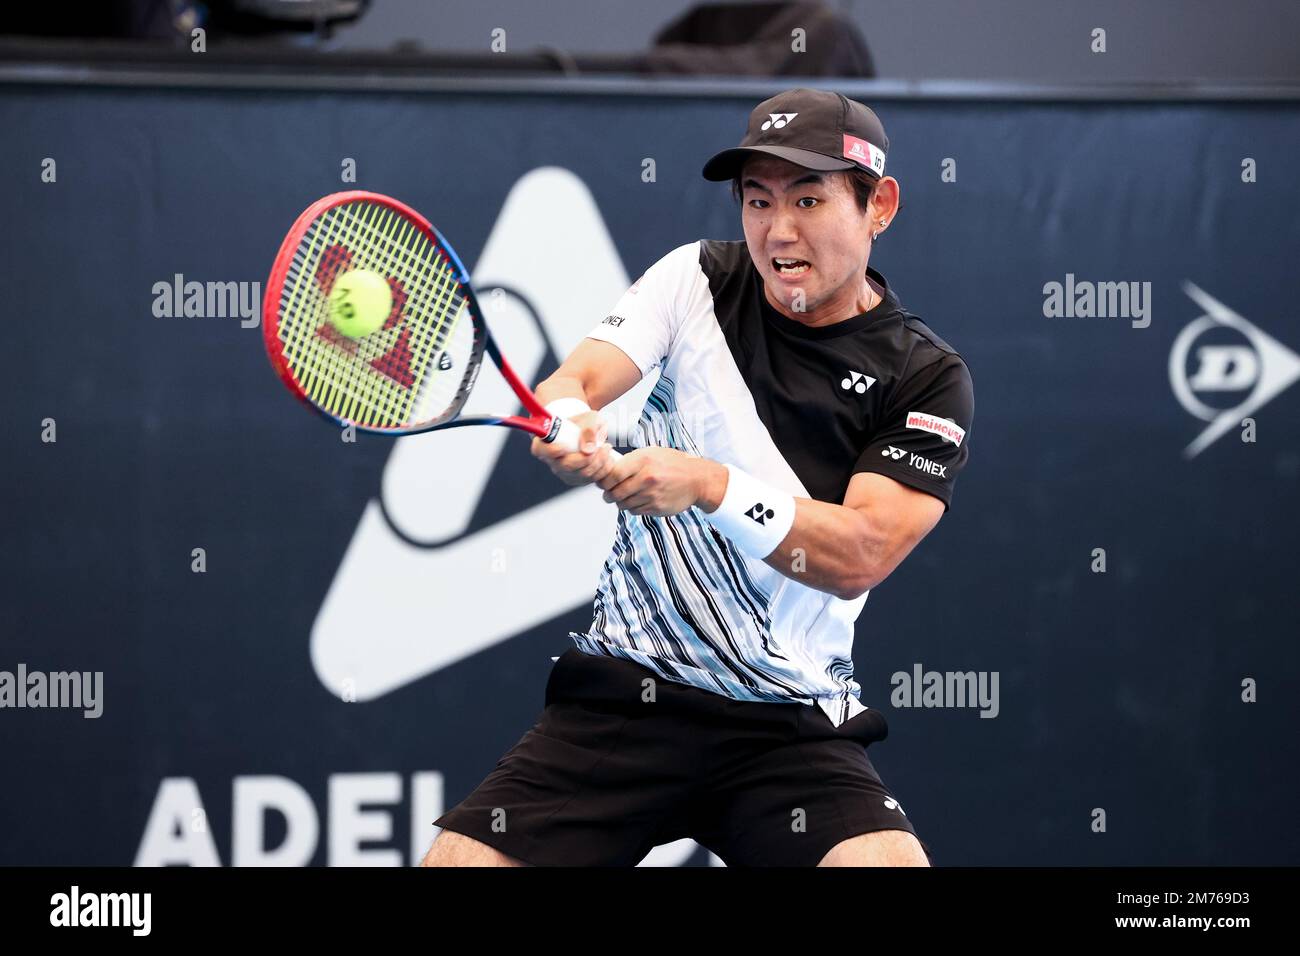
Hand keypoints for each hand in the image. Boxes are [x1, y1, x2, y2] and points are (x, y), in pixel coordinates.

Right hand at [529, 411, 618, 487]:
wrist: (588, 430)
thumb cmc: (583, 423)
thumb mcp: (589, 417)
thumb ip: (589, 428)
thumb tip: (589, 448)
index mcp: (546, 442)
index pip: (540, 450)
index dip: (550, 451)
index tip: (563, 447)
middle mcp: (552, 460)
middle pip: (567, 466)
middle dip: (587, 458)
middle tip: (602, 446)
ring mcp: (564, 472)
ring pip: (582, 474)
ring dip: (599, 463)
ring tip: (607, 448)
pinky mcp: (577, 479)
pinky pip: (591, 480)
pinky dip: (603, 470)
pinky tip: (607, 458)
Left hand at [598, 447, 724, 516]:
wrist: (697, 479)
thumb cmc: (673, 464)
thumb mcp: (651, 453)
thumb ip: (631, 460)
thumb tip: (608, 468)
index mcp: (643, 460)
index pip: (612, 475)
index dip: (604, 481)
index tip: (603, 482)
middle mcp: (646, 478)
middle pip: (615, 493)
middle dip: (608, 495)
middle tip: (609, 493)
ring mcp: (651, 495)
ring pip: (623, 504)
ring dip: (620, 502)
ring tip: (625, 496)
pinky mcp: (656, 508)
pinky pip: (635, 511)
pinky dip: (633, 508)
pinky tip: (638, 501)